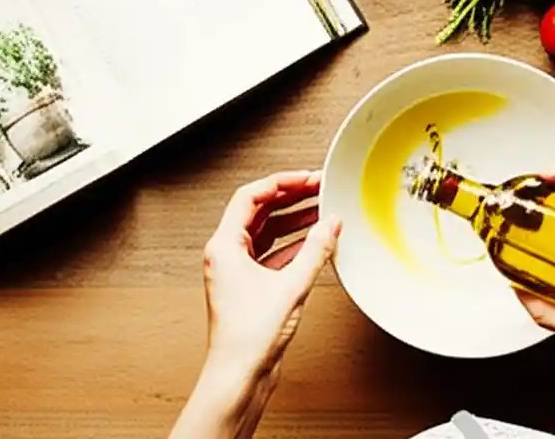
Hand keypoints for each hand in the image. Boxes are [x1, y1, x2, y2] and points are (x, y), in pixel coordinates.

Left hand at [171, 170, 340, 438]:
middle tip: (318, 188)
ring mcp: (237, 271)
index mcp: (223, 246)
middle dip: (290, 198)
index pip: (250, 197)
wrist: (239, 375)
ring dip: (293, 220)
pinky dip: (293, 244)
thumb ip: (315, 250)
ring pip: (267, 232)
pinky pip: (272, 254)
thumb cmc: (249, 337)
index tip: (306, 178)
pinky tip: (315, 241)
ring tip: (321, 209)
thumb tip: (330, 225)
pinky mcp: (250, 287)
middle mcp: (226, 255)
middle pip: (259, 212)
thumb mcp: (291, 285)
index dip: (281, 183)